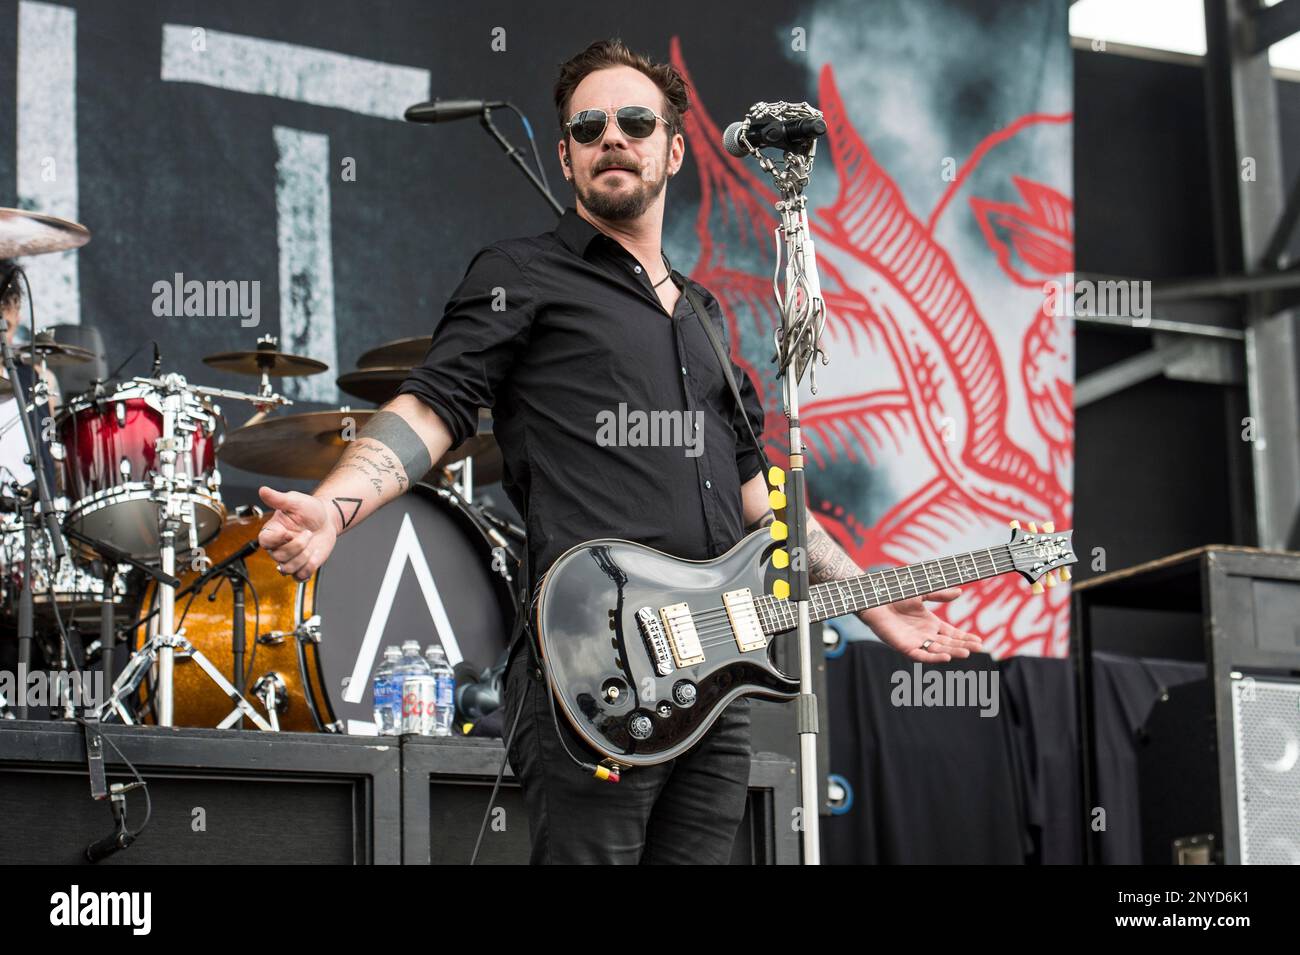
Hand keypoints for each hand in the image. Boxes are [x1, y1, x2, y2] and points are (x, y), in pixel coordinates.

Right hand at [257, 486, 336, 581]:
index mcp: (272, 532)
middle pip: (279, 557)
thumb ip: (278, 498)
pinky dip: (310, 567)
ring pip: (288, 569)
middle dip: (298, 546)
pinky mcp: (302, 567)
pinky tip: (315, 554)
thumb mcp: (295, 501)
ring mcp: (289, 559)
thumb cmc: (309, 509)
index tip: (289, 532)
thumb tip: (262, 490)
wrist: (327, 519)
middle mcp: (278, 547)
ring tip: (312, 543)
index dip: (277, 539)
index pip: (264, 542)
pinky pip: (300, 576)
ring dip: (304, 557)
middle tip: (308, 533)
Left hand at [860, 588, 982, 661]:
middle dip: (963, 646)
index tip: (979, 642)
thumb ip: (939, 594)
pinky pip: (920, 655)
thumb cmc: (896, 595)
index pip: (952, 634)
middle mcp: (924, 635)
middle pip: (948, 644)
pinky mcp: (904, 646)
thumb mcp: (922, 593)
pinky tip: (946, 658)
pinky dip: (933, 658)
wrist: (876, 598)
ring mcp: (915, 641)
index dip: (965, 638)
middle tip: (978, 648)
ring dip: (952, 652)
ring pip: (937, 651)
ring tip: (966, 653)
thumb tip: (959, 592)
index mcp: (930, 624)